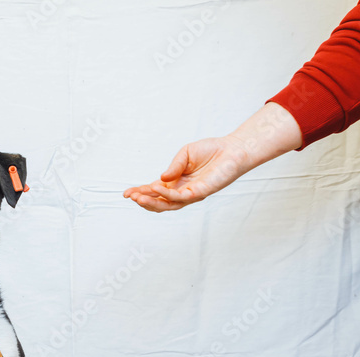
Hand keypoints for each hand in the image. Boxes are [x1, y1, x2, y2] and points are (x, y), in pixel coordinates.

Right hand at [124, 103, 302, 212]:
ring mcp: (191, 194)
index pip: (155, 191)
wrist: (232, 149)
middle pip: (159, 202)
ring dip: (152, 201)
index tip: (126, 193)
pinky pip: (181, 197)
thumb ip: (173, 167)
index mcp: (176, 182)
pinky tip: (157, 187)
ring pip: (168, 205)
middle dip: (143, 200)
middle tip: (130, 196)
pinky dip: (167, 194)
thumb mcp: (185, 154)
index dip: (141, 192)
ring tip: (138, 196)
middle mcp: (182, 191)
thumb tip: (161, 179)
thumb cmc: (211, 151)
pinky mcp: (201, 192)